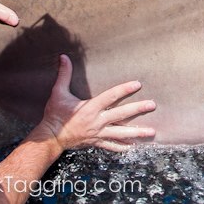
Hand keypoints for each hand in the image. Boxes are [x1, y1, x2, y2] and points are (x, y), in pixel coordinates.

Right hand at [38, 55, 155, 152]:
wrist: (51, 137)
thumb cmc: (55, 114)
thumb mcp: (58, 93)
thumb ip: (64, 75)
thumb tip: (63, 57)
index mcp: (90, 108)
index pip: (110, 97)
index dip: (124, 90)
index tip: (137, 84)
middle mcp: (97, 121)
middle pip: (121, 115)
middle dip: (138, 109)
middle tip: (152, 105)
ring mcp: (98, 133)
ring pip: (121, 134)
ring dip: (137, 133)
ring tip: (151, 132)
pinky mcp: (97, 142)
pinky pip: (112, 146)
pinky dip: (123, 147)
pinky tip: (134, 146)